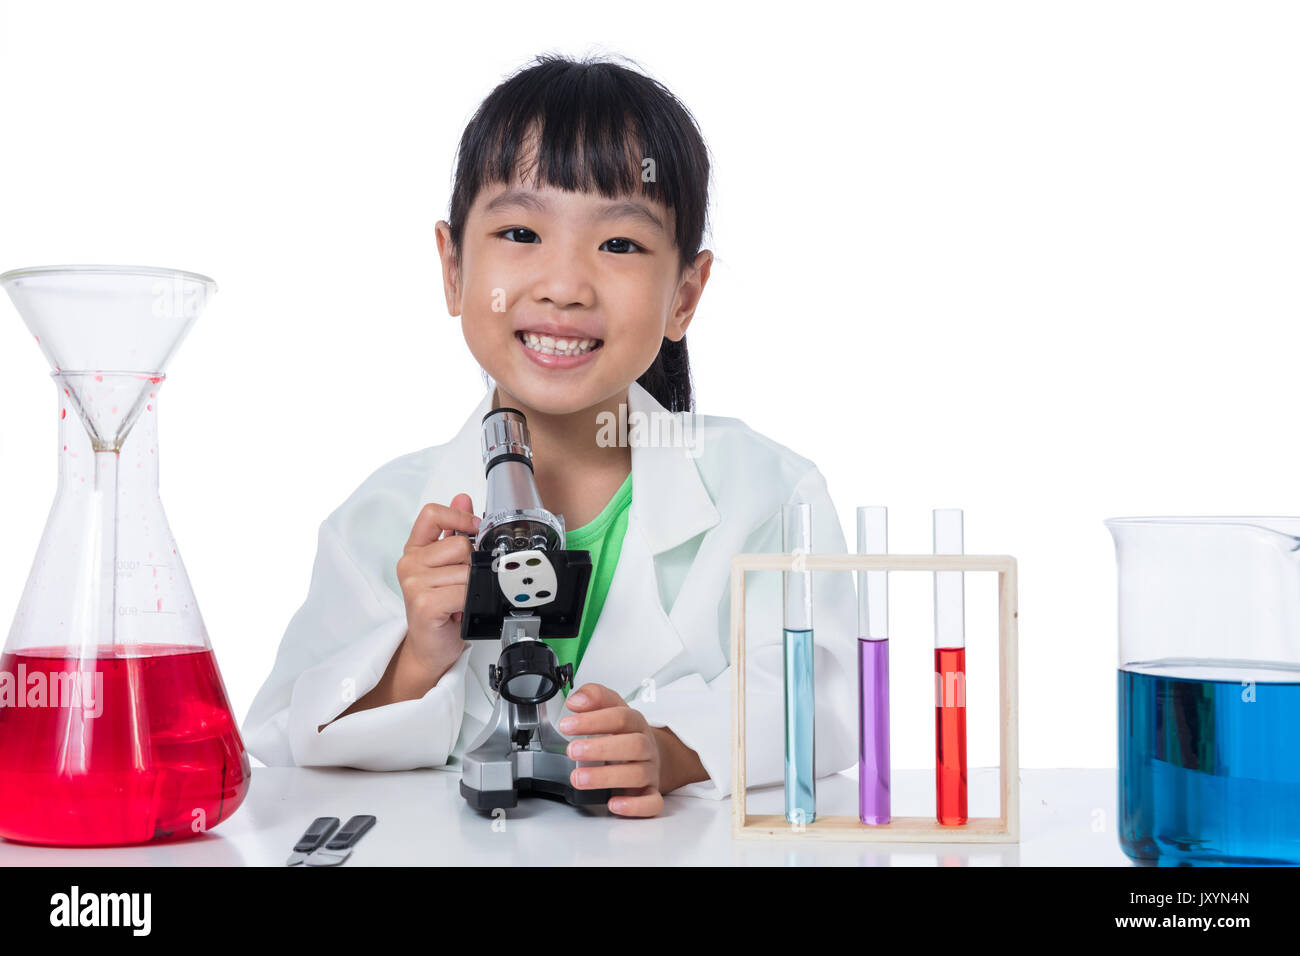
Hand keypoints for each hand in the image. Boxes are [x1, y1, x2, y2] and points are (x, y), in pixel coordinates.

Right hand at [393, 493, 479, 692]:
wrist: (430, 648)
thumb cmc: (441, 610)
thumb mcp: (448, 566)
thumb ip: (454, 532)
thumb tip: (463, 497)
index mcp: (416, 550)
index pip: (432, 513)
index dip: (458, 516)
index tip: (474, 528)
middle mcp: (409, 563)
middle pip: (460, 544)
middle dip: (472, 566)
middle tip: (462, 585)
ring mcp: (413, 583)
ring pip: (466, 570)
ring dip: (470, 588)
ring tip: (458, 600)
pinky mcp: (423, 603)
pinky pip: (462, 591)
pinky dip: (467, 602)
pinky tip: (457, 610)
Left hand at [559, 682, 668, 817]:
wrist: (651, 755)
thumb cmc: (626, 734)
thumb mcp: (612, 709)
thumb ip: (595, 698)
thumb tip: (576, 700)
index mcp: (636, 723)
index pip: (620, 717)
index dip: (593, 720)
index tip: (567, 724)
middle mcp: (645, 746)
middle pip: (634, 745)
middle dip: (600, 748)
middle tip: (572, 750)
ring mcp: (650, 771)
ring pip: (638, 774)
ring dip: (606, 777)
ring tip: (578, 778)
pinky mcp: (650, 793)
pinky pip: (651, 803)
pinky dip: (634, 806)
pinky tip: (613, 803)